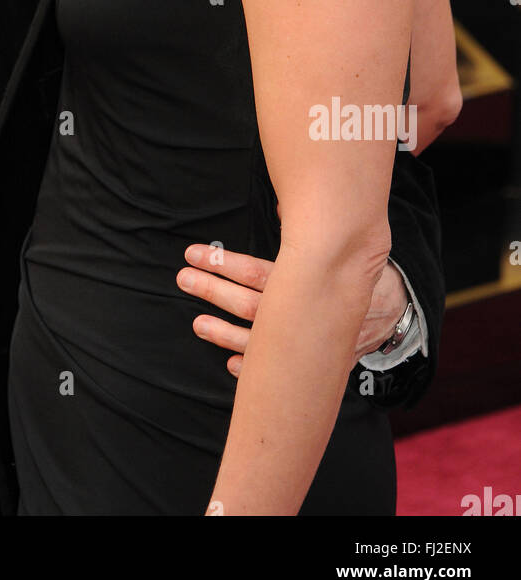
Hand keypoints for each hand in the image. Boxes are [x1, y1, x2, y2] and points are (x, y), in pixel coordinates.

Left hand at [176, 244, 409, 375]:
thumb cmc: (358, 266)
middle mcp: (306, 314)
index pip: (257, 273)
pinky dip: (255, 368)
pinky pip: (281, 371)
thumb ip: (307, 227)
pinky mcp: (317, 362)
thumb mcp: (338, 241)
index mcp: (309, 281)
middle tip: (182, 279)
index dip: (223, 264)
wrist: (397, 308)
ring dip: (225, 334)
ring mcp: (311, 343)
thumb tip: (283, 208)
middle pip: (251, 306)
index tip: (193, 254)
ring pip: (259, 342)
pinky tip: (232, 366)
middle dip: (213, 292)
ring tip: (197, 324)